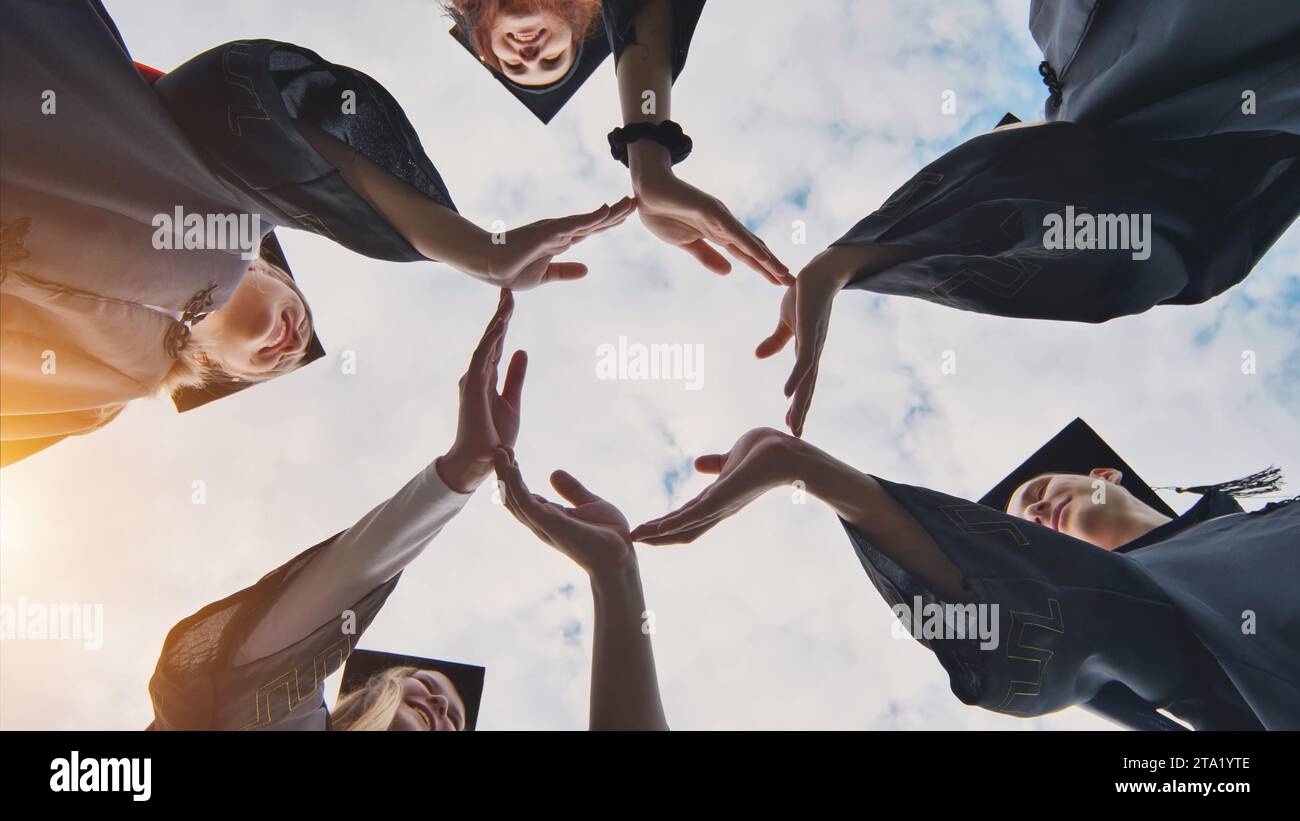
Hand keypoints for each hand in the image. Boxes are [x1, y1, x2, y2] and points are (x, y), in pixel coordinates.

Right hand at [437, 290, 526, 492]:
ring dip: (496, 324)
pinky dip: (490, 342)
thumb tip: (522, 351)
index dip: (504, 322)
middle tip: (508, 290)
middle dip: (500, 315)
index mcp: (487, 377)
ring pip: (486, 345)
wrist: (482, 460)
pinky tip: (499, 327)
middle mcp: (477, 375)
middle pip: (491, 339)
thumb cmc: (494, 434)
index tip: (511, 300)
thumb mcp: (511, 400)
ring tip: (506, 303)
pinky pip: (481, 360)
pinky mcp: (471, 388)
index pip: (497, 344)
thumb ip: (515, 376)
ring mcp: (473, 380)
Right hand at [480, 197, 636, 289]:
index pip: (591, 229)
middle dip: (616, 213)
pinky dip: (590, 218)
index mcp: (561, 240)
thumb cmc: (512, 269)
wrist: (489, 266)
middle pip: (594, 221)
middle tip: (636, 201)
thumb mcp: (545, 275)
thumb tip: (587, 270)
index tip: (628, 213)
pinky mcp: (546, 233)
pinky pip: (572, 224)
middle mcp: (560, 231)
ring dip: (609, 213)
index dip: (610, 222)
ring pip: (587, 220)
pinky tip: (605, 211)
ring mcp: (554, 231)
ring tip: (627, 203)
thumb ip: (564, 271)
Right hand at [493, 448, 635, 577]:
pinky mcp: (550, 523)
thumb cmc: (607, 534)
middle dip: (504, 473)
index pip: (522, 496)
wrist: (619, 554)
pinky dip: (515, 484)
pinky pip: (525, 501)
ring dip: (505, 475)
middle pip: (513, 497)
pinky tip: (511, 467)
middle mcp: (541, 522)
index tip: (509, 454)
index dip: (513, 476)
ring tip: (500, 452)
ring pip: (514, 498)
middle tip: (499, 449)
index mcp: (549, 517)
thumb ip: (572, 490)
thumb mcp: (589, 504)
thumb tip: (554, 473)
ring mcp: (543, 523)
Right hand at [630, 427, 806, 544]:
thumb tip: (697, 464)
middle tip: (631, 539)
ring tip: (636, 537)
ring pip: (684, 526)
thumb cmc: (767, 452)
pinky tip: (657, 529)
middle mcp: (718, 507)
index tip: (643, 528)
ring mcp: (721, 505)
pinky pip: (694, 515)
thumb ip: (715, 464)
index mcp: (718, 498)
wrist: (788, 452)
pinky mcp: (723, 499)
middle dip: (657, 534)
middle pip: (683, 528)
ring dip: (659, 533)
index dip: (665, 523)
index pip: (686, 516)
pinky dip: (674, 524)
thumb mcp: (732, 456)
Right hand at [632, 164, 790, 284]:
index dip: (764, 269)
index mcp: (719, 234)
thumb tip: (729, 272)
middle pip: (754, 249)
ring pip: (748, 241)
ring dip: (767, 258)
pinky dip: (748, 244)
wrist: (647, 190)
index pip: (746, 255)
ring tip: (783, 273)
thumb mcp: (687, 244)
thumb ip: (707, 256)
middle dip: (773, 266)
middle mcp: (725, 225)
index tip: (780, 283)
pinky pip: (733, 231)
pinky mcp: (711, 210)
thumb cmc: (664, 213)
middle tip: (793, 282)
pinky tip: (762, 256)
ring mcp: (719, 217)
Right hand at [754, 246, 860, 436]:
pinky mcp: (810, 332)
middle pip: (807, 388)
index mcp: (807, 352)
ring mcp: (813, 343)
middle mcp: (813, 352)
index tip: (792, 426)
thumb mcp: (786, 322)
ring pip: (807, 380)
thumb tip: (758, 356)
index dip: (798, 404)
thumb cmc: (804, 295)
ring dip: (800, 403)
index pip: (803, 384)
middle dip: (801, 412)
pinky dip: (796, 377)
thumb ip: (775, 341)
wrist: (818, 272)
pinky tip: (788, 392)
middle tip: (796, 435)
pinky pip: (803, 360)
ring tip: (793, 423)